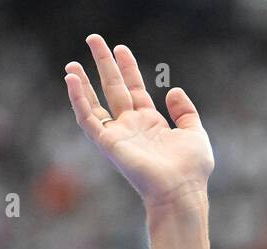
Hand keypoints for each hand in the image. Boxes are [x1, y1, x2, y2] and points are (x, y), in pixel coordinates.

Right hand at [64, 34, 213, 209]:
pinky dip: (78, 100)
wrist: (181, 190)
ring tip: (72, 63)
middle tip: (94, 39)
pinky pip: (88, 119)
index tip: (121, 49)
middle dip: (104, 64)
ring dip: (82, 83)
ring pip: (95, 103)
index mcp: (151, 123)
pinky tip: (72, 80)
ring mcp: (119, 135)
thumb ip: (185, 112)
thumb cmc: (191, 169)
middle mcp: (132, 127)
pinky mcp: (109, 144)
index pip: (135, 89)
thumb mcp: (194, 133)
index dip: (128, 69)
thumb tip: (173, 90)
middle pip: (114, 89)